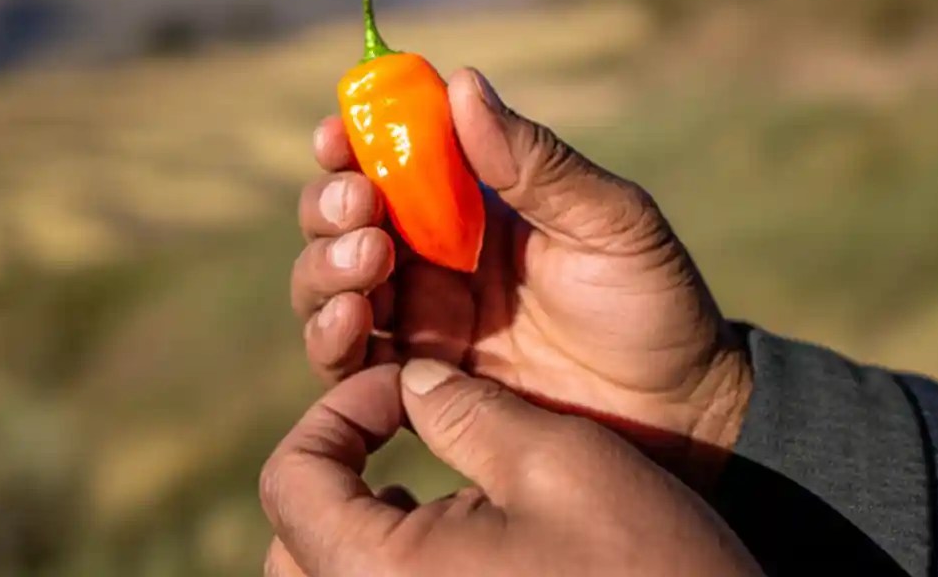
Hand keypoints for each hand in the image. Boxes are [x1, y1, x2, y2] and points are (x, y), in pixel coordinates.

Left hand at [260, 362, 762, 576]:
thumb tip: (412, 380)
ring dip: (355, 515)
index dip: (338, 413)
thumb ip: (463, 408)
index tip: (402, 388)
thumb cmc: (646, 566)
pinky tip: (452, 528)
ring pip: (327, 571)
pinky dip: (388, 556)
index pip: (290, 479)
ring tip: (422, 477)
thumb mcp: (556, 460)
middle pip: (294, 534)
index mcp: (380, 575)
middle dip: (335, 465)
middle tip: (400, 426)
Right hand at [291, 68, 750, 481]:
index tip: (337, 136)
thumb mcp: (608, 220)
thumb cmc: (652, 302)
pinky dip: (329, 340)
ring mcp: (418, 322)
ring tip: (368, 266)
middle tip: (364, 209)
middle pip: (339, 220)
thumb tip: (463, 83)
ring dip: (324, 267)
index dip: (351, 140)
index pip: (388, 158)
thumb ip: (534, 162)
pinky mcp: (415, 386)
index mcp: (470, 205)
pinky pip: (346, 363)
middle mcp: (430, 258)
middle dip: (330, 206)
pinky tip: (354, 326)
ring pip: (326, 286)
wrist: (676, 411)